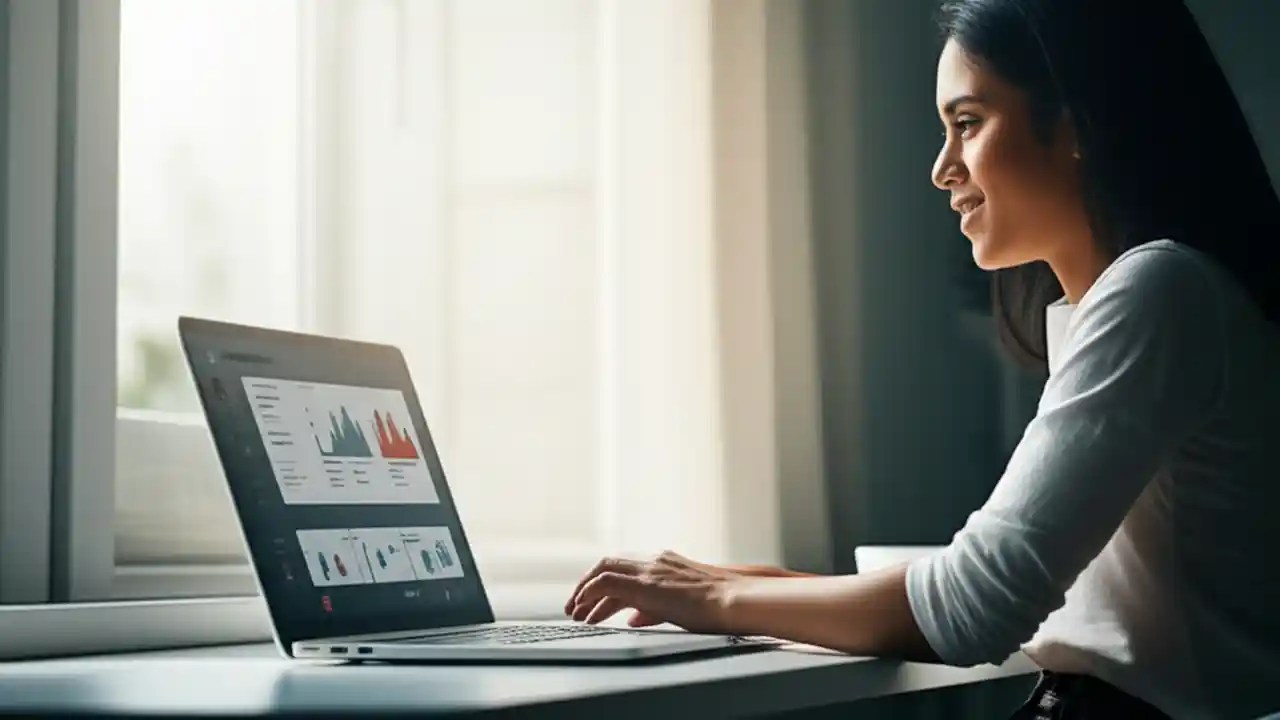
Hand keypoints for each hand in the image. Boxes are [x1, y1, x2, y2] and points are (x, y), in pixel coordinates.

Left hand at [564, 550, 742, 632]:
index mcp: (664, 562)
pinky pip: (606, 582)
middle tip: (576, 606)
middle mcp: (654, 560)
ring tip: (576, 613)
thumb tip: (634, 618)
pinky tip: (584, 608)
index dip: (603, 583)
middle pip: (608, 564)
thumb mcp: (681, 604)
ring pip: (603, 571)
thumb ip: (655, 609)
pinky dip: (590, 593)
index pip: (623, 566)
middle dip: (587, 585)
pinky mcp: (647, 583)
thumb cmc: (718, 606)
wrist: (736, 600)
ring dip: (585, 592)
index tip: (592, 601)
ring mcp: (650, 569)